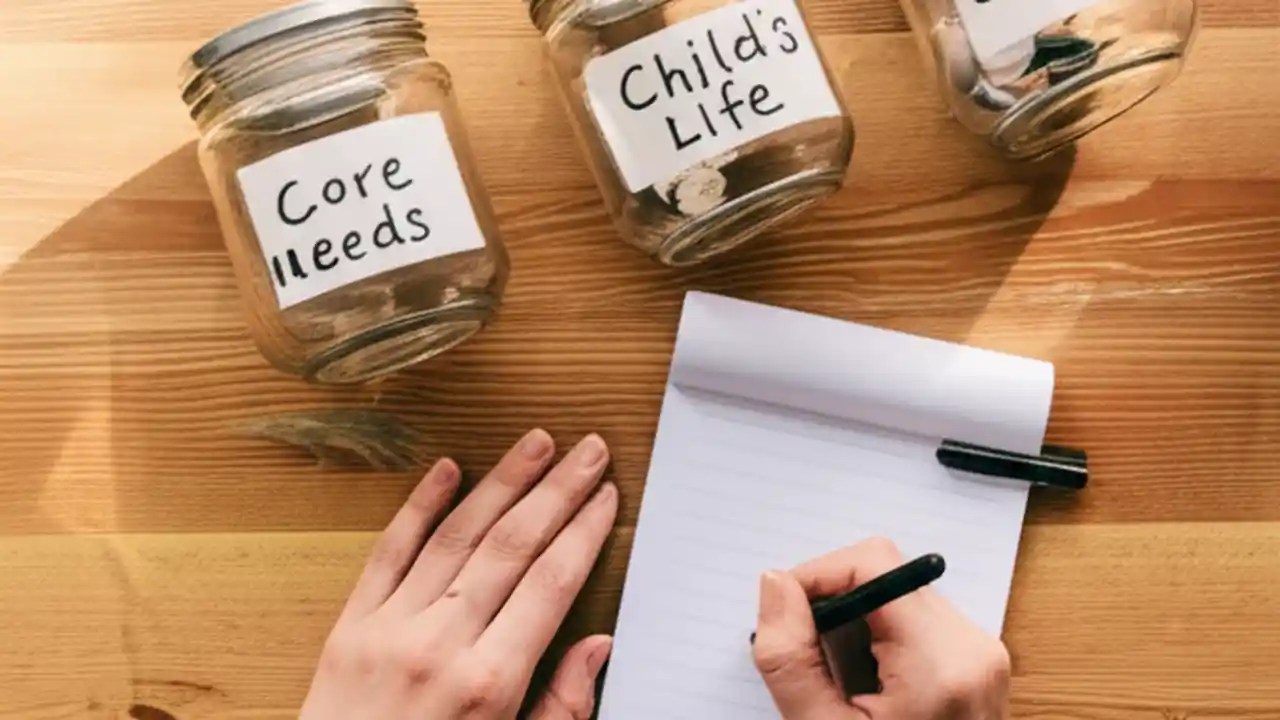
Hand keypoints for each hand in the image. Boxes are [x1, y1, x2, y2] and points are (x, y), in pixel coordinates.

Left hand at [301, 430, 618, 719]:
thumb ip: (561, 707)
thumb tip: (599, 645)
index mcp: (491, 683)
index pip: (552, 584)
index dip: (585, 532)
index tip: (607, 497)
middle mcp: (442, 645)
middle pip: (513, 547)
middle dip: (558, 491)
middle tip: (589, 451)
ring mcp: (391, 629)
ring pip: (457, 536)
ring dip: (502, 482)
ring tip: (536, 443)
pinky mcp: (351, 627)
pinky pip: (388, 552)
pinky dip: (419, 507)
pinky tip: (447, 468)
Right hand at [752, 538, 1010, 719]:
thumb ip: (791, 658)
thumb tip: (776, 584)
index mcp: (944, 662)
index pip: (873, 563)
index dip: (816, 577)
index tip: (784, 618)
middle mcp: (974, 647)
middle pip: (884, 577)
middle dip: (833, 607)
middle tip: (811, 665)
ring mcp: (981, 655)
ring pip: (895, 596)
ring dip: (854, 625)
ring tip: (842, 684)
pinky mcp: (976, 663)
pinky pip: (914, 620)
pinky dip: (878, 640)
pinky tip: (867, 687)